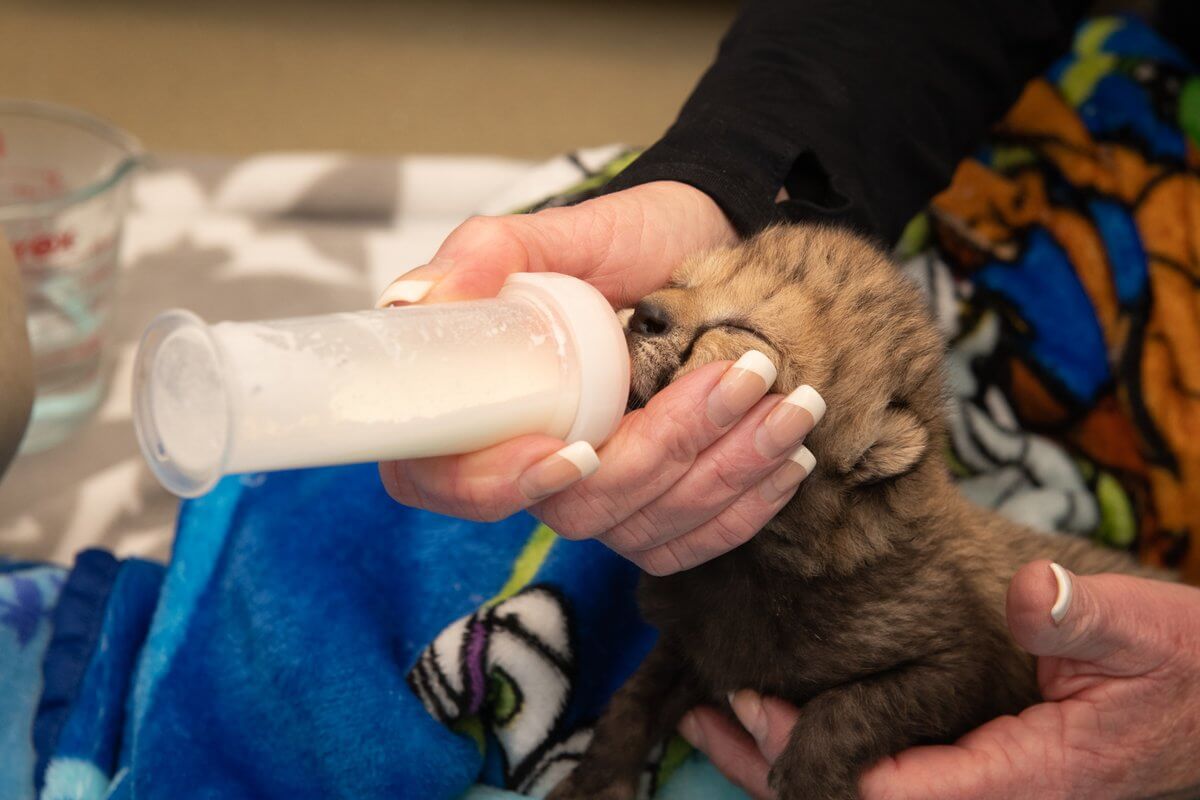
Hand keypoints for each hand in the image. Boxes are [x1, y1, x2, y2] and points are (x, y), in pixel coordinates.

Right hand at [377, 182, 824, 573]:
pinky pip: (691, 542)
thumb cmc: (632, 239)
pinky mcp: (659, 512)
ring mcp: (602, 497)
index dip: (499, 483)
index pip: (446, 481)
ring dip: (728, 472)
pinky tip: (791, 460)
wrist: (713, 245)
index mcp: (486, 409)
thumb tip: (415, 300)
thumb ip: (488, 255)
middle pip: (577, 509)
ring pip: (645, 530)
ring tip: (794, 402)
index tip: (575, 449)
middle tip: (744, 376)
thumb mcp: (564, 232)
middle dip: (667, 452)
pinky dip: (748, 508)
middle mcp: (536, 463)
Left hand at [679, 561, 1199, 798]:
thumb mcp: (1145, 634)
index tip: (756, 701)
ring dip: (787, 762)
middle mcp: (994, 796)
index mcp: (1024, 777)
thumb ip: (1083, 620)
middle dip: (776, 766)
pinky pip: (887, 775)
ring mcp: (982, 789)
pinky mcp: (976, 772)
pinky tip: (782, 717)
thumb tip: (1027, 592)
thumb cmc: (1183, 674)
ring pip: (865, 793)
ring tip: (711, 719)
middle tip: (703, 715)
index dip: (816, 753)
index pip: (893, 789)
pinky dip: (826, 750)